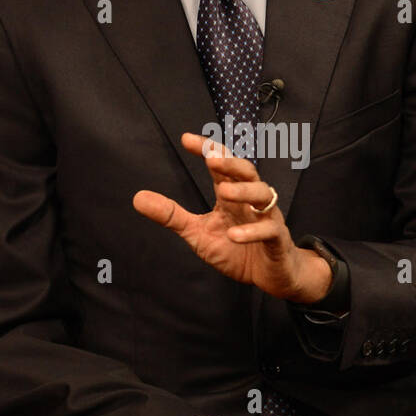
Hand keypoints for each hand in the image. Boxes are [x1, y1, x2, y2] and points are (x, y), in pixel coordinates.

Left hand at [132, 133, 332, 303]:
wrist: (270, 276)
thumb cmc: (237, 250)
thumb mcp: (198, 233)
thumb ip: (171, 215)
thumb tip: (138, 198)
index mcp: (231, 196)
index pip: (222, 165)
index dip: (208, 150)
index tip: (186, 139)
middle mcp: (251, 202)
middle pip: (247, 172)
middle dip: (231, 163)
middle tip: (212, 158)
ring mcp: (267, 219)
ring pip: (263, 195)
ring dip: (245, 191)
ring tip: (225, 192)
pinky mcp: (277, 240)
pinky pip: (269, 230)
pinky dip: (252, 232)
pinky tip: (234, 236)